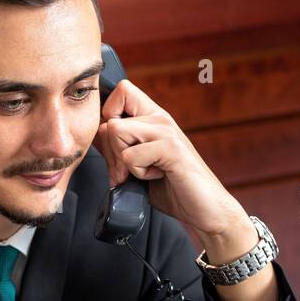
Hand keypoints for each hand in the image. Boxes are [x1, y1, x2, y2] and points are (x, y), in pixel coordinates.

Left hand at [93, 79, 253, 254]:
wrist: (205, 209)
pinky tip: (157, 177)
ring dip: (123, 163)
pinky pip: (130, 156)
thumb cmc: (172, 188)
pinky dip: (138, 174)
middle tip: (128, 173)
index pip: (121, 91)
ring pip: (116, 132)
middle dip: (110, 153)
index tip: (117, 147)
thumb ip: (119, 149)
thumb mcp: (138, 165)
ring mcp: (166, 131)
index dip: (108, 118)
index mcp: (153, 118)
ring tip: (145, 173)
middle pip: (110, 120)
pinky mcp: (171, 148)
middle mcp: (160, 119)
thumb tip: (94, 137)